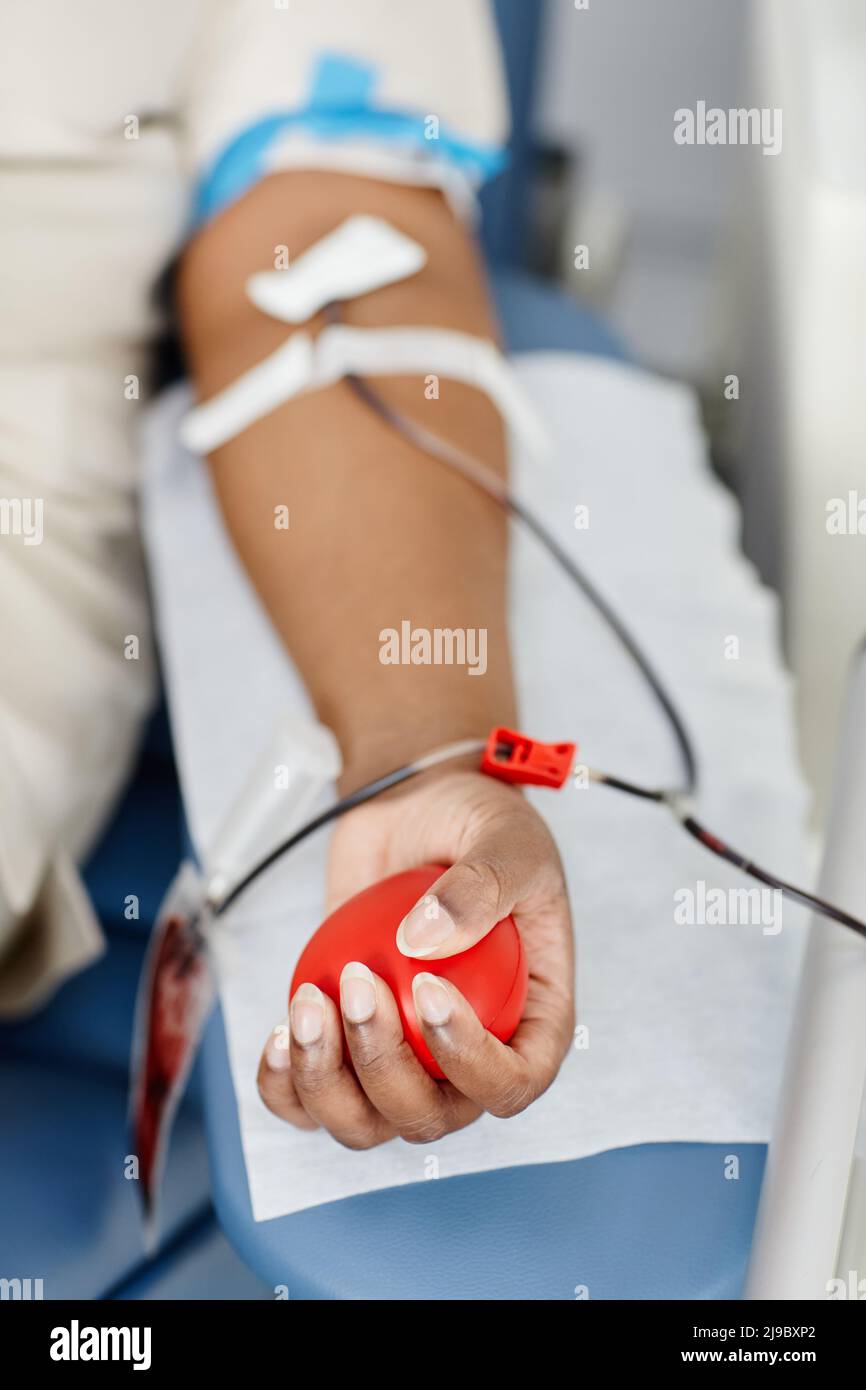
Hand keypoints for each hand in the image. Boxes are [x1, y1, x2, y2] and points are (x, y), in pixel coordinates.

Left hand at [257, 765, 574, 1146]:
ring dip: (325, 1079)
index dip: (471, 1063)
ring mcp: (402, 1056)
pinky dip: (284, 1082)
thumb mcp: (506, 839)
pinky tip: (281, 1030)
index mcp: (528, 1022)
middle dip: (383, 1066)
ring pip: (363, 1122)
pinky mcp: (341, 1043)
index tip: (430, 990)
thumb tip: (423, 943)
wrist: (414, 806)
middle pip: (428, 1116)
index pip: (511, 1082)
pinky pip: (306, 1098)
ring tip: (309, 1002)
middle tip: (360, 982)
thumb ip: (480, 886)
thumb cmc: (478, 824)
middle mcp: (463, 1056)